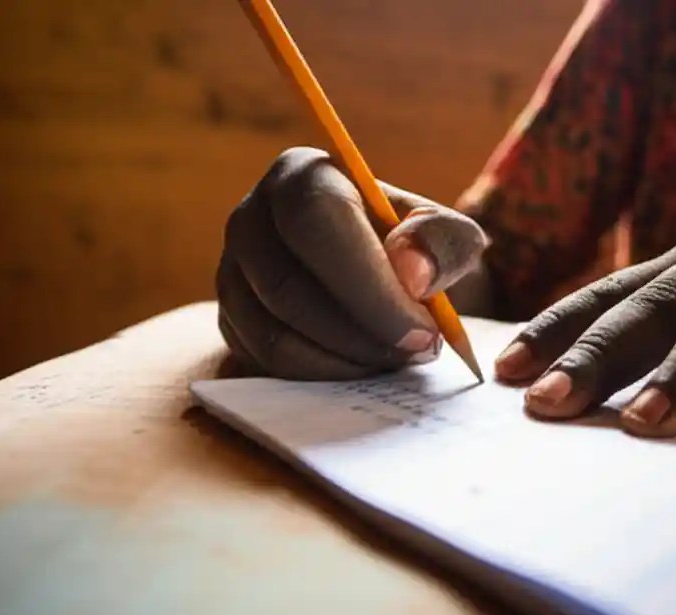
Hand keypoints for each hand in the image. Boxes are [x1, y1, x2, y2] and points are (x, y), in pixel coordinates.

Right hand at [217, 147, 487, 378]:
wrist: (384, 273)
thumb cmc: (414, 249)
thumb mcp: (446, 236)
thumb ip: (443, 243)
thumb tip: (412, 273)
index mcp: (303, 177)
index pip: (317, 221)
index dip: (369, 284)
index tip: (422, 331)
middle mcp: (251, 218)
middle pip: (286, 286)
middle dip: (361, 333)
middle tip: (417, 353)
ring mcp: (230, 272)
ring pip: (273, 334)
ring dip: (345, 361)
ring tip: (397, 360)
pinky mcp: (229, 321)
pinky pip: (265, 364)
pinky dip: (322, 377)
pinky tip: (364, 365)